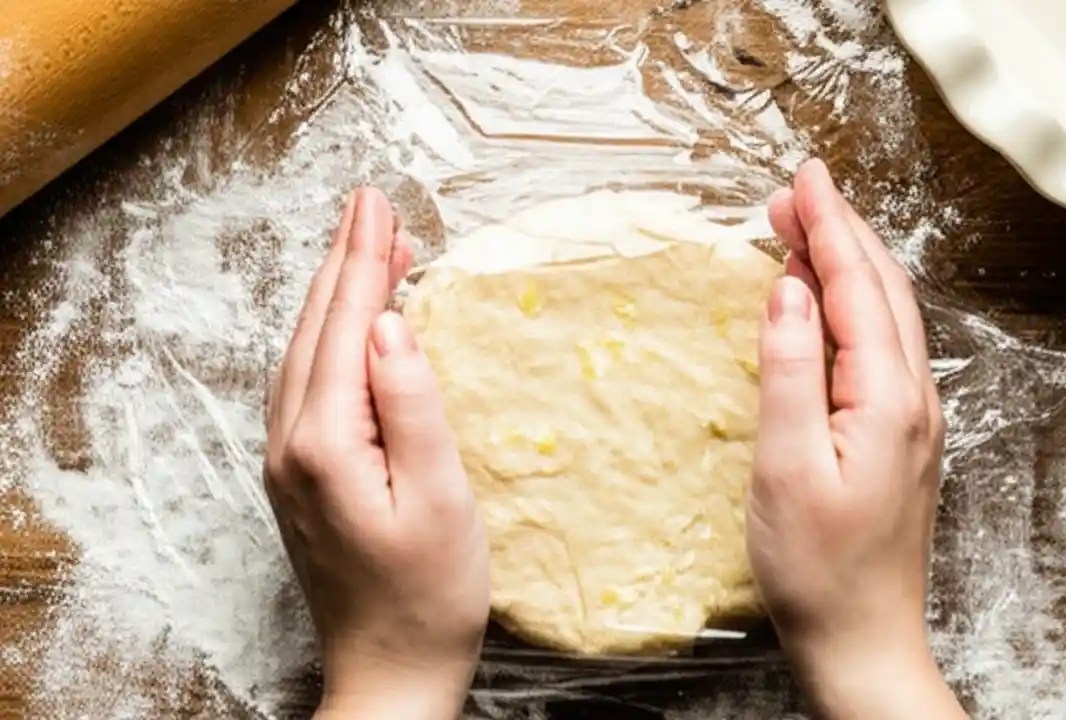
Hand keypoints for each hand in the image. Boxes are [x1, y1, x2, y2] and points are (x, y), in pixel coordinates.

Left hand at [264, 188, 489, 718]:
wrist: (391, 672)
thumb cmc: (430, 595)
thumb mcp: (440, 498)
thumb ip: (412, 405)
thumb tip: (389, 323)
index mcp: (326, 442)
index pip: (347, 326)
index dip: (365, 260)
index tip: (379, 202)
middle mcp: (292, 444)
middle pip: (316, 328)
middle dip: (345, 261)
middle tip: (372, 203)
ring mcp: (289, 461)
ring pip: (307, 351)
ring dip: (337, 293)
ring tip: (370, 247)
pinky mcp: (302, 475)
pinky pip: (310, 382)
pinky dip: (332, 336)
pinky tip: (354, 324)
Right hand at [749, 161, 962, 718]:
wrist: (861, 641)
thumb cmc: (817, 568)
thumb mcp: (785, 466)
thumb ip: (789, 369)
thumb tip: (788, 288)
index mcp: (888, 399)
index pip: (858, 287)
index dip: (828, 225)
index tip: (804, 176)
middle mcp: (914, 399)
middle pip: (882, 289)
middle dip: (838, 232)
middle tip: (792, 193)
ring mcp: (912, 419)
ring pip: (887, 315)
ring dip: (846, 265)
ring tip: (800, 232)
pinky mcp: (899, 438)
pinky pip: (881, 347)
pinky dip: (851, 307)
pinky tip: (822, 305)